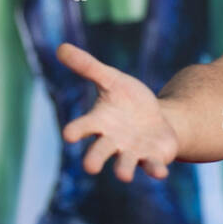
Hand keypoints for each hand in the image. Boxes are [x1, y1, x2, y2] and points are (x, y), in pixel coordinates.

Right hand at [57, 42, 178, 181]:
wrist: (158, 119)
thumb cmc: (129, 100)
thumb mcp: (112, 79)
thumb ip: (88, 67)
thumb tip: (61, 47)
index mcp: (99, 122)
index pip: (83, 127)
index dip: (76, 130)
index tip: (68, 134)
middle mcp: (112, 141)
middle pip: (100, 151)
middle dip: (95, 158)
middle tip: (89, 166)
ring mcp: (132, 152)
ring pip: (125, 164)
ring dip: (124, 169)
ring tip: (124, 176)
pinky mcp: (152, 158)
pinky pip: (153, 166)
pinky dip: (156, 170)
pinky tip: (161, 173)